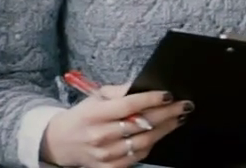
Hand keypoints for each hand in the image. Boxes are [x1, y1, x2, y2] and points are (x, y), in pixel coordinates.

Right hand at [40, 84, 189, 167]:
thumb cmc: (82, 116)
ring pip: (144, 142)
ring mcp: (105, 154)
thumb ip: (118, 92)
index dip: (150, 99)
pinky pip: (137, 157)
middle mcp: (100, 135)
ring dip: (165, 130)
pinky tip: (161, 134)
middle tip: (184, 105)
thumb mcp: (95, 98)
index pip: (128, 105)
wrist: (61, 142)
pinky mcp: (109, 167)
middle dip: (167, 113)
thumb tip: (143, 85)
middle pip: (141, 124)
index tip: (168, 94)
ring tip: (178, 118)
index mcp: (95, 113)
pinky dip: (152, 145)